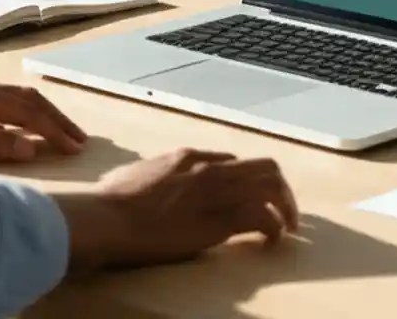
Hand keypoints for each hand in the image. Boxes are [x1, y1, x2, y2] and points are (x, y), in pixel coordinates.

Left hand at [0, 76, 85, 161]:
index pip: (28, 111)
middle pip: (29, 99)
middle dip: (56, 119)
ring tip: (61, 131)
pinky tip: (24, 127)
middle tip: (79, 140)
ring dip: (43, 115)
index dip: (53, 129)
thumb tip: (30, 148)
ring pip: (18, 98)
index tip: (74, 148)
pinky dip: (25, 114)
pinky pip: (5, 103)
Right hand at [57, 148, 299, 272]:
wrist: (108, 218)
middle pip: (264, 166)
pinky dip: (275, 227)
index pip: (233, 160)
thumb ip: (150, 175)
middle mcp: (209, 167)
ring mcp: (217, 191)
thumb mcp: (133, 174)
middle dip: (280, 188)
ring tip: (289, 227)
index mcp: (188, 156)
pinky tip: (273, 241)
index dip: (247, 181)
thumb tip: (144, 180)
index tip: (250, 197)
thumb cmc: (109, 201)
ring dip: (286, 207)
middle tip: (285, 210)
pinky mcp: (220, 219)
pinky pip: (263, 217)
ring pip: (271, 186)